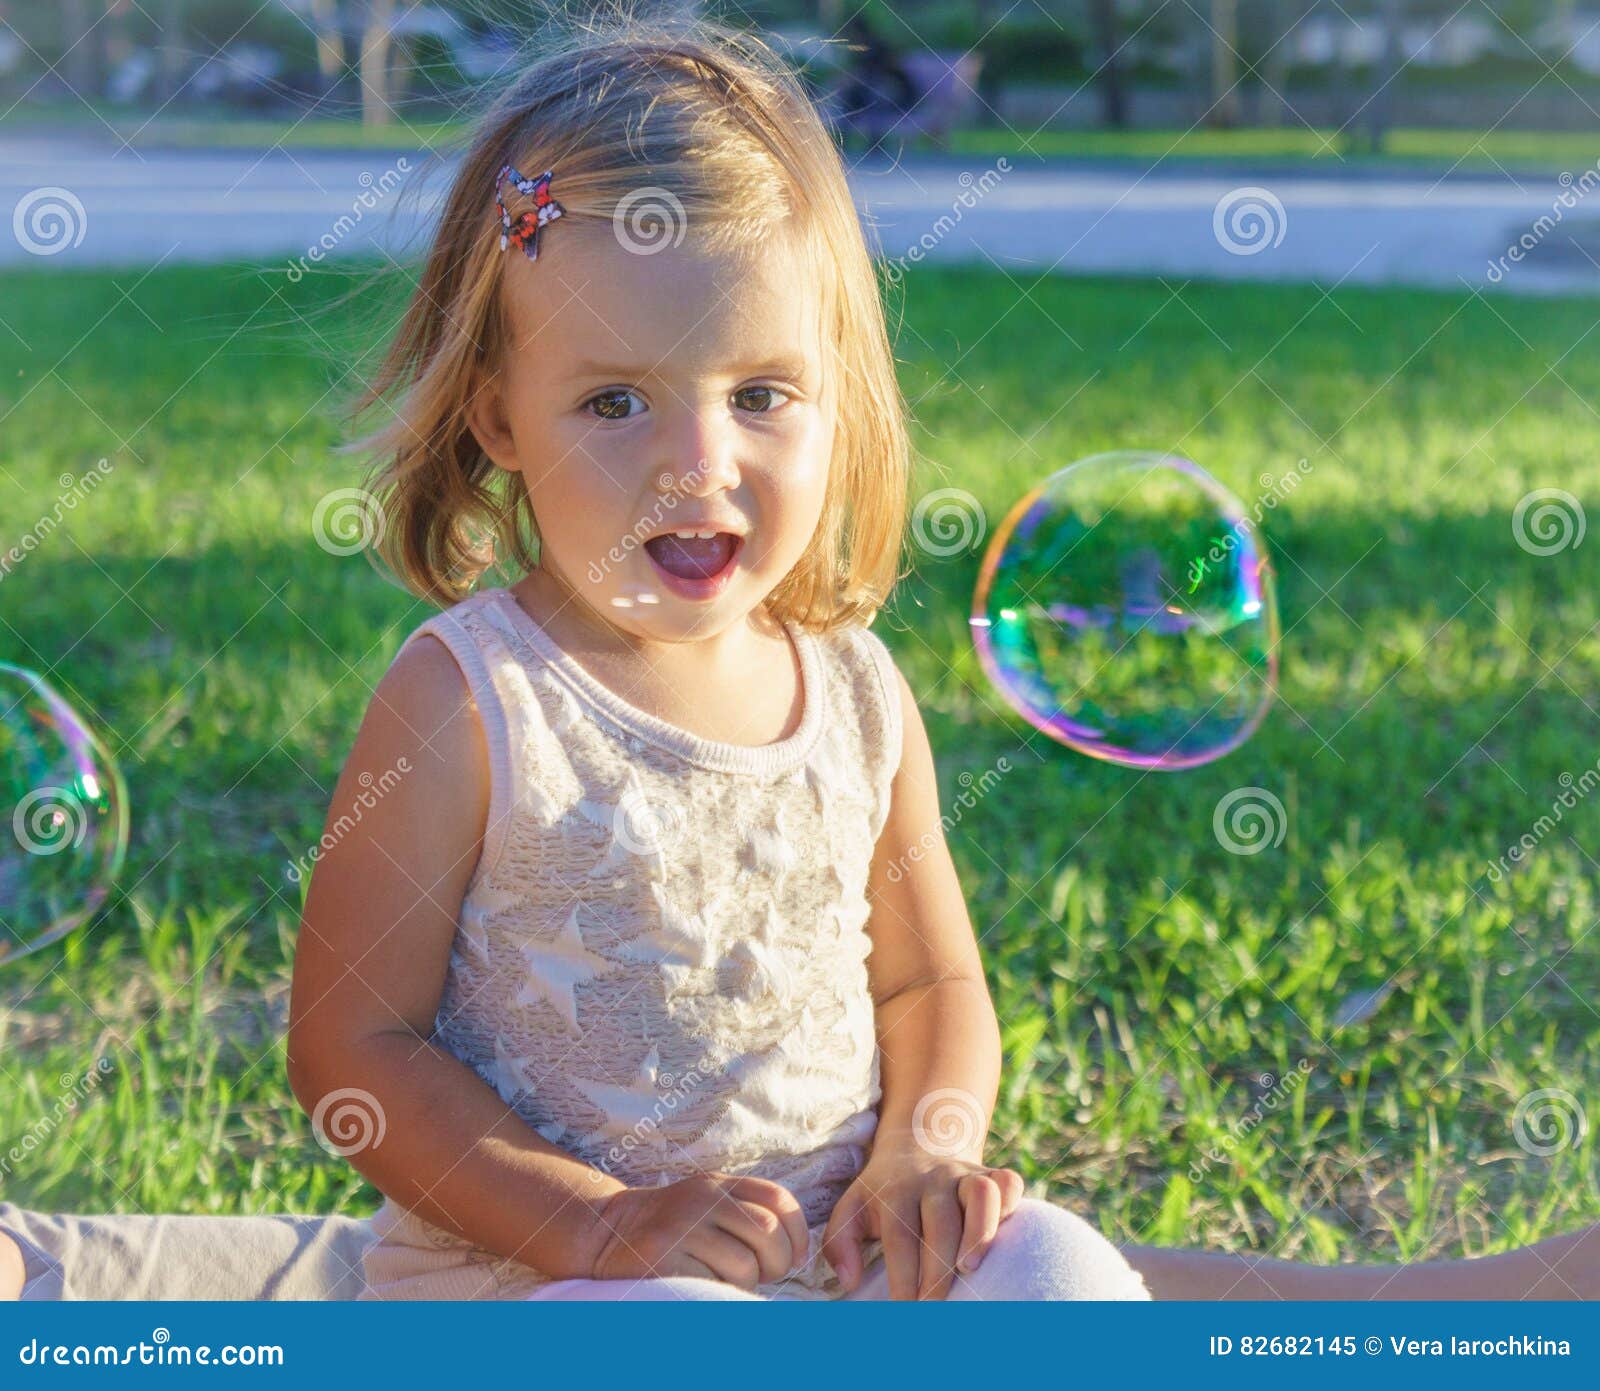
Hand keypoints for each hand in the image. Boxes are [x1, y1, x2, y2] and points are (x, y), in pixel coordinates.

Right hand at [586, 1172, 809, 1290]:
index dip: (798, 1232)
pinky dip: (717, 1294)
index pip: (779, 1199)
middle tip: (760, 1276)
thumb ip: (746, 1213)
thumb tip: (796, 1252)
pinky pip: (713, 1286)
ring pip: (744, 1265)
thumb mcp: (707, 1203)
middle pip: (768, 1233)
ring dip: (744, 1285)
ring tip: (725, 1282)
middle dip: (776, 1264)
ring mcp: (681, 1228)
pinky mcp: (663, 1260)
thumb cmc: (670, 1228)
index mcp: (717, 1183)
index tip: (794, 1256)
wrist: (605, 1233)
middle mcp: (702, 1199)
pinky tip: (703, 1287)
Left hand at [821, 1138, 1022, 1299]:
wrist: (915, 1146)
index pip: (899, 1236)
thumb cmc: (883, 1194)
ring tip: (969, 1269)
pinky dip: (1011, 1206)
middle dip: (938, 1270)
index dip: (903, 1276)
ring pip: (980, 1194)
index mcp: (896, 1191)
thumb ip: (840, 1244)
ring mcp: (964, 1173)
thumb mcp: (852, 1209)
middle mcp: (932, 1179)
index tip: (903, 1309)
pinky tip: (1002, 1236)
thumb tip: (849, 1281)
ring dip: (979, 1234)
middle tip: (933, 1306)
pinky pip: (1008, 1182)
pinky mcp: (992, 1172)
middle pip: (940, 1222)